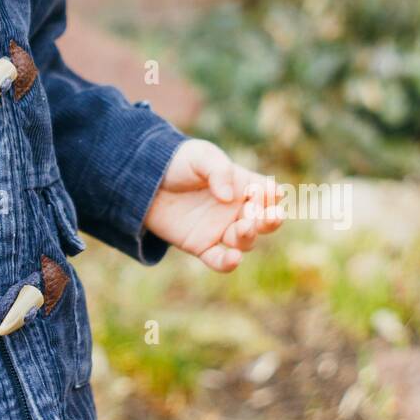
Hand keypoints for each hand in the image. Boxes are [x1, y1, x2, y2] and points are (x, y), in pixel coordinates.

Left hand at [143, 138, 282, 273]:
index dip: (273, 196)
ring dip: (248, 236)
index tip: (271, 193)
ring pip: (245, 241)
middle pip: (264, 222)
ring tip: (244, 226)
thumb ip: (218, 171)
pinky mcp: (201, 246)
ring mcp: (220, 229)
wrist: (145, 179)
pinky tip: (233, 258)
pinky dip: (228, 263)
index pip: (268, 194)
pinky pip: (219, 260)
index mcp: (243, 185)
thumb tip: (229, 198)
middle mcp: (236, 210)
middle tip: (269, 215)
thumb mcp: (200, 156)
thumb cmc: (178, 162)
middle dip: (271, 221)